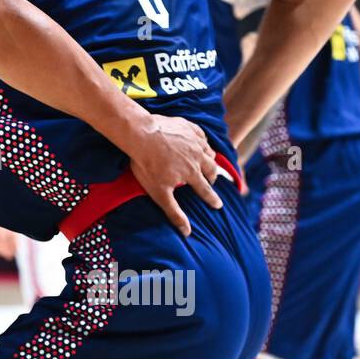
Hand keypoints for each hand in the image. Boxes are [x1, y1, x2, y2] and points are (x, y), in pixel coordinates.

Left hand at [127, 115, 222, 236]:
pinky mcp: (187, 126)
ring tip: (209, 161)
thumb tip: (187, 232)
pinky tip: (200, 141)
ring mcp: (193, 140)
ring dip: (210, 158)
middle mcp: (197, 156)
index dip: (212, 199)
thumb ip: (174, 212)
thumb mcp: (159, 192)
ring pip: (208, 151)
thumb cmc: (147, 164)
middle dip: (213, 176)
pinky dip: (202, 140)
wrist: (141, 134)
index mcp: (192, 173)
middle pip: (211, 169)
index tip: (218, 205)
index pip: (205, 190)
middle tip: (212, 180)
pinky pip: (201, 134)